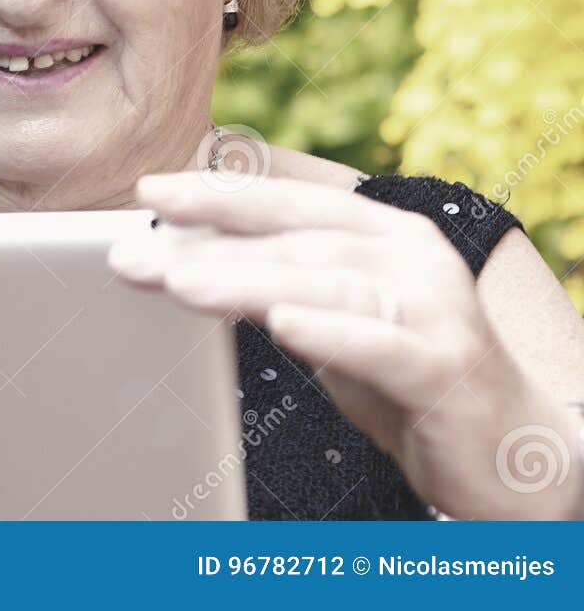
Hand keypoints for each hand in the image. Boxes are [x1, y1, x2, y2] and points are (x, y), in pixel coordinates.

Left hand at [109, 171, 583, 518]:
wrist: (511, 452)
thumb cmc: (408, 376)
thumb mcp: (335, 320)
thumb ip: (277, 287)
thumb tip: (182, 262)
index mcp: (384, 233)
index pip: (288, 203)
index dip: (218, 194)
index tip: (149, 191)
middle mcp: (412, 257)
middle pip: (293, 243)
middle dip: (205, 247)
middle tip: (132, 255)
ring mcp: (434, 309)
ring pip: (324, 285)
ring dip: (244, 281)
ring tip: (177, 282)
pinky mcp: (447, 368)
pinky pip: (379, 346)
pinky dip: (329, 332)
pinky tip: (280, 324)